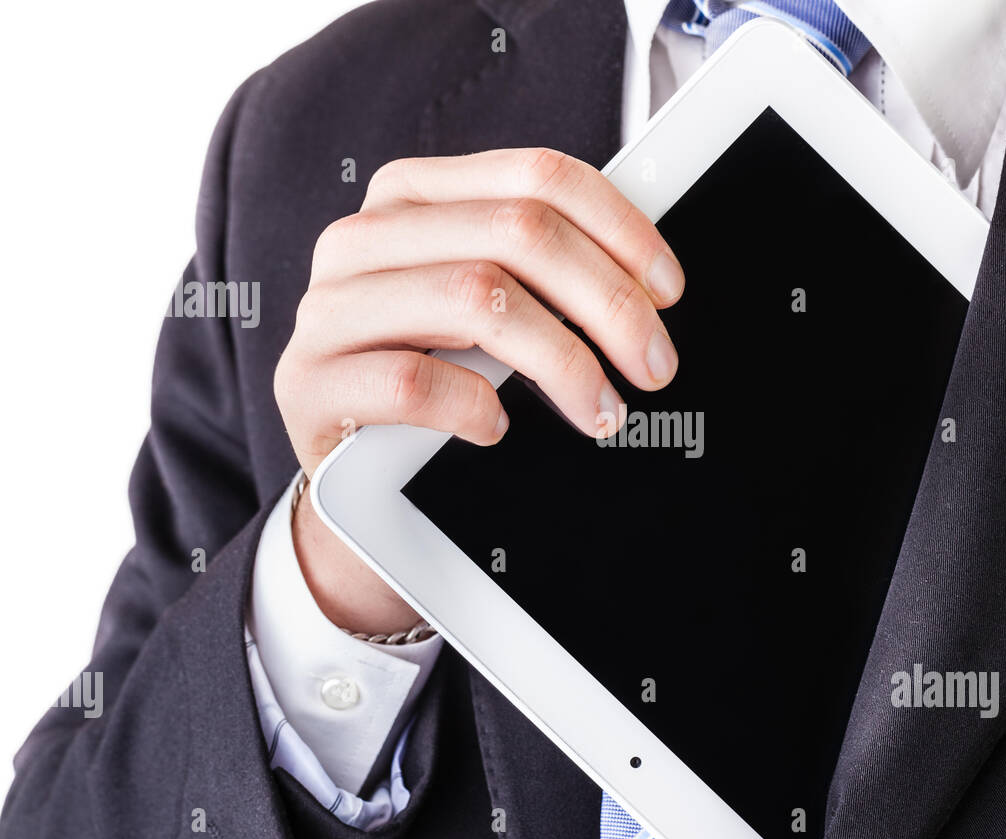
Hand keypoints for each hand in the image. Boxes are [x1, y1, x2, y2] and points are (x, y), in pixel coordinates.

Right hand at [275, 148, 684, 631]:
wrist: (346, 470)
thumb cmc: (432, 376)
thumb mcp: (485, 308)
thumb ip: (539, 271)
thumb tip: (648, 279)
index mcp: (415, 196)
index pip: (537, 175)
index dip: (621, 230)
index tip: (668, 291)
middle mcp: (366, 236)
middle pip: (519, 232)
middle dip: (608, 303)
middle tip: (653, 365)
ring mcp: (331, 307)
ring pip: (476, 297)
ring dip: (563, 362)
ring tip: (601, 411)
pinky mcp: (310, 382)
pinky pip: (413, 380)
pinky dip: (474, 405)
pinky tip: (497, 427)